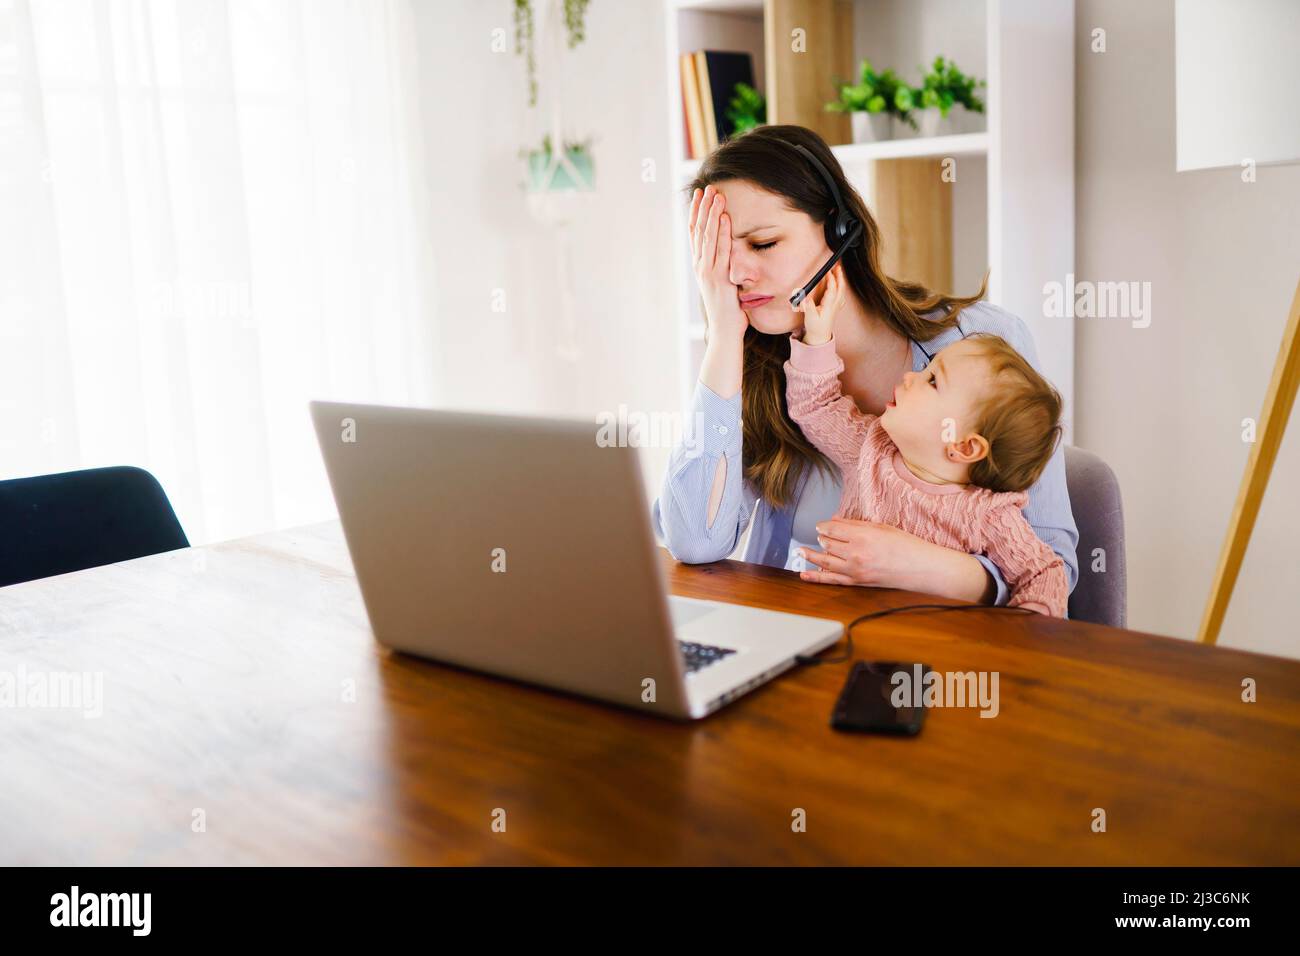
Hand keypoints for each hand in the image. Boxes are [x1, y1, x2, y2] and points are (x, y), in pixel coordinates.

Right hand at [689, 186, 748, 341]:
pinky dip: (722, 232)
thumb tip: (732, 261)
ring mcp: (708, 272)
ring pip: (708, 237)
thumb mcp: (725, 288)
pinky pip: (721, 250)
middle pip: (699, 231)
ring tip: (716, 195)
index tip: (700, 197)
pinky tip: (723, 217)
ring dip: (712, 214)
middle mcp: (701, 267)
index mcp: (701, 268)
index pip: (696, 235)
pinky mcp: (718, 278)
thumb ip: (725, 272)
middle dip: (703, 208)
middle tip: (706, 189)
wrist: (724, 334)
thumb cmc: (728, 315)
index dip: (697, 215)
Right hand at [797, 262, 845, 346]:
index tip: (828, 272)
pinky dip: (841, 289)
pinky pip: (841, 296)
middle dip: (840, 277)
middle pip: (840, 289)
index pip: (832, 290)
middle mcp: (834, 306)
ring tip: (839, 273)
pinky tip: (840, 287)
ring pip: (842, 292)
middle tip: (838, 267)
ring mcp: (836, 307)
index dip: (831, 280)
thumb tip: (806, 298)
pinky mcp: (834, 309)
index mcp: (829, 306)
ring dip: (841, 281)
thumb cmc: (815, 327)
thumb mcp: (810, 318)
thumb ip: (809, 307)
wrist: (819, 337)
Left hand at [798, 517, 932, 586]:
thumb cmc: (906, 545)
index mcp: (862, 536)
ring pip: (825, 562)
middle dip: (821, 540)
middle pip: (827, 545)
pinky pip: (831, 580)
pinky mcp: (857, 582)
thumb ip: (855, 524)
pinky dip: (816, 577)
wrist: (921, 568)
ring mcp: (855, 570)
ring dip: (810, 556)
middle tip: (818, 536)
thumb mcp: (881, 527)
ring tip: (800, 552)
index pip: (832, 529)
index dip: (823, 526)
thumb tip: (834, 521)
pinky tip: (804, 574)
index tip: (821, 525)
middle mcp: (855, 553)